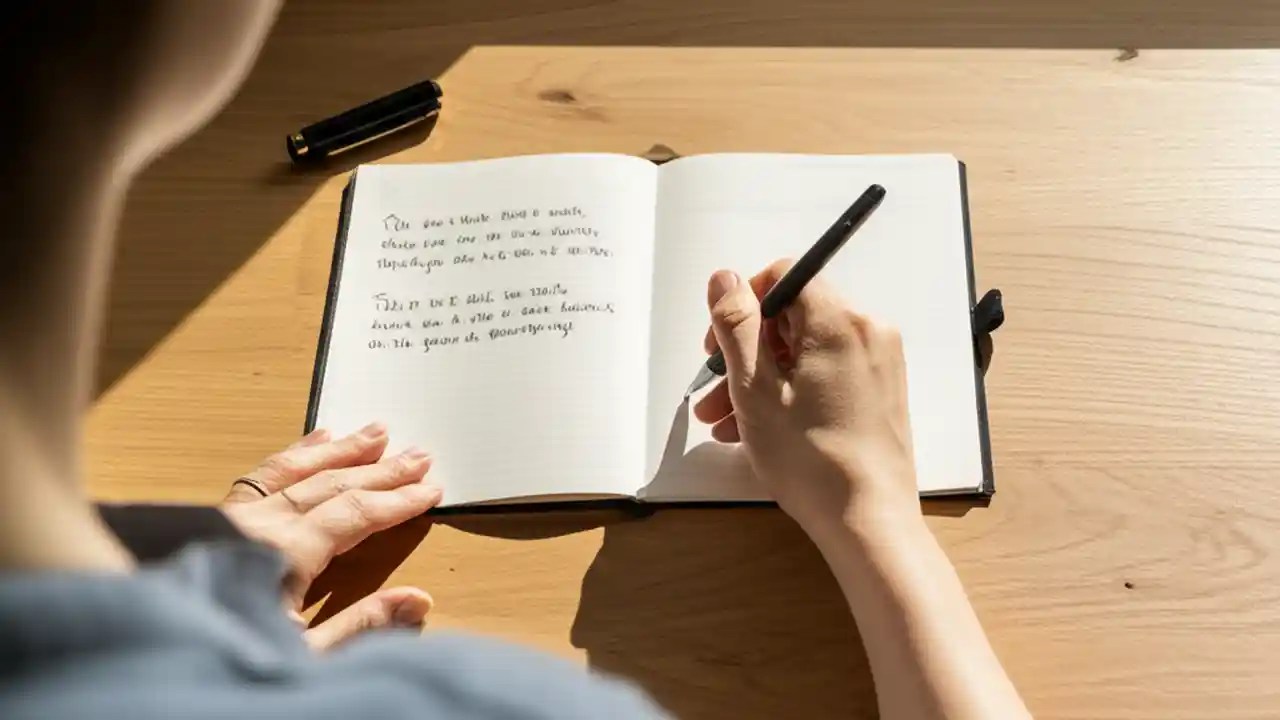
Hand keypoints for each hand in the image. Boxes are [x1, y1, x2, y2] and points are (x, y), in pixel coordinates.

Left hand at [220, 422, 442, 650]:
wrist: (142, 648)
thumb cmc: (221, 657)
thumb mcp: (300, 659)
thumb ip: (360, 627)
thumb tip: (418, 601)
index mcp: (284, 555)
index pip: (356, 515)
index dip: (398, 502)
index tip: (432, 490)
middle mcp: (259, 523)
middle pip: (333, 485)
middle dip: (381, 471)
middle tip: (421, 456)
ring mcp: (233, 515)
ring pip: (298, 471)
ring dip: (343, 451)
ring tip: (378, 433)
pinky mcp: (213, 517)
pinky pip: (262, 474)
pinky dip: (294, 454)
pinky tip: (317, 439)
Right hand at [694, 260, 920, 538]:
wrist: (868, 519)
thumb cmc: (810, 458)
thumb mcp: (755, 388)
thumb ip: (735, 326)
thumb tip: (724, 278)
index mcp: (839, 321)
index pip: (785, 276)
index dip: (744, 303)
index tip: (719, 343)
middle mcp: (868, 331)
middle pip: (793, 318)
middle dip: (745, 352)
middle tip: (714, 392)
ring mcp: (879, 362)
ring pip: (806, 351)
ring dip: (761, 378)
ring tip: (726, 421)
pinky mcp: (881, 391)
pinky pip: (826, 373)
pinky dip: (791, 391)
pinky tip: (760, 428)